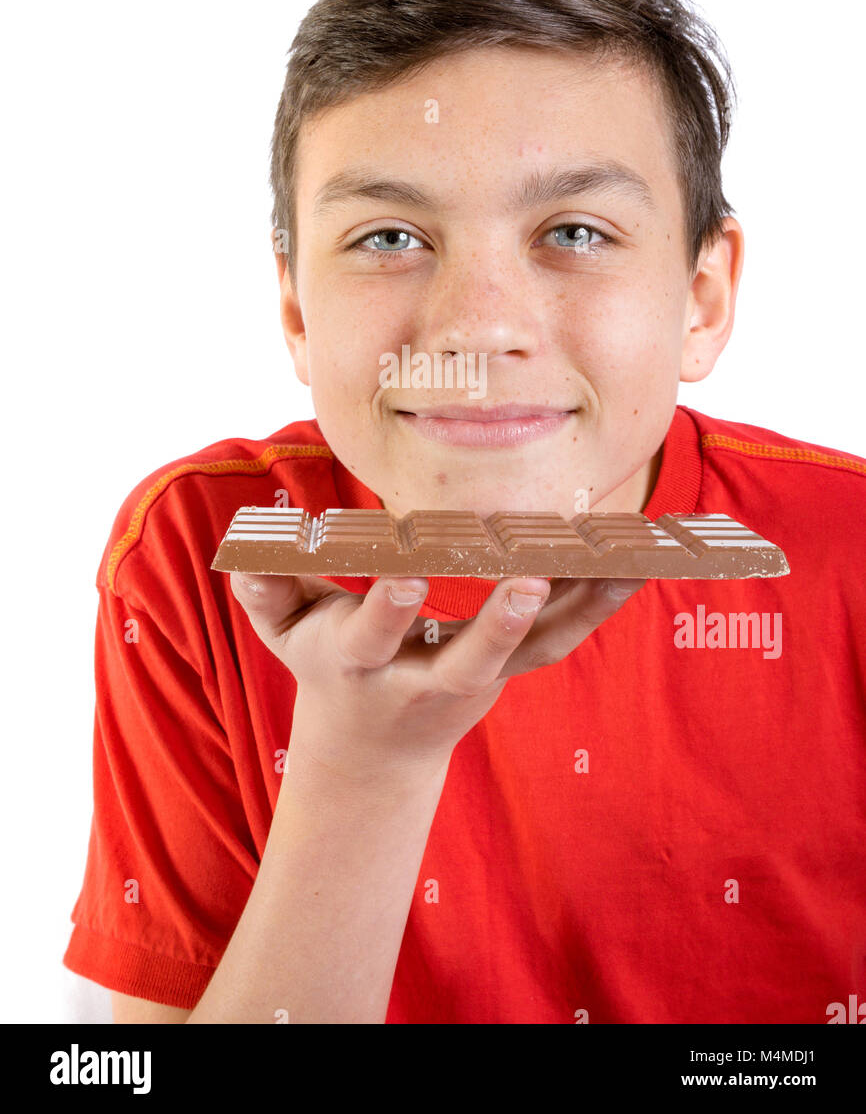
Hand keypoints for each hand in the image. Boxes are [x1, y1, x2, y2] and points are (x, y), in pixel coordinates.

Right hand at [229, 570, 645, 779]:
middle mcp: (422, 680)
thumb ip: (265, 594)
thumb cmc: (326, 667)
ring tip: (621, 564)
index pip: (372, 636)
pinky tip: (631, 568)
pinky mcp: (508, 676)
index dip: (388, 610)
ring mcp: (474, 683)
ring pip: (531, 654)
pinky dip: (594, 608)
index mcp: (361, 663)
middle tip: (529, 583)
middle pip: (465, 661)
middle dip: (495, 626)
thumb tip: (243, 557)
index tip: (408, 575)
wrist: (371, 749)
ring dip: (575, 612)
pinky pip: (559, 643)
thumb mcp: (286, 636)